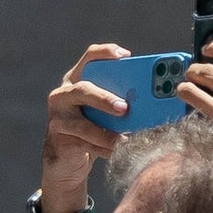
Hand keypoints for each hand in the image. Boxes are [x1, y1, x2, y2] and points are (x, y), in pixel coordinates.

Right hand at [40, 44, 129, 212]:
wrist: (67, 159)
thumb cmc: (92, 129)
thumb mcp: (102, 111)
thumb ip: (118, 100)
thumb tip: (154, 102)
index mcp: (76, 81)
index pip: (89, 58)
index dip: (105, 53)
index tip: (126, 56)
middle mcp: (63, 96)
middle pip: (83, 89)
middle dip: (104, 98)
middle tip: (125, 108)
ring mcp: (58, 118)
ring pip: (82, 124)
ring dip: (105, 132)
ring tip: (125, 139)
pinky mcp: (59, 140)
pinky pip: (84, 144)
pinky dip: (103, 148)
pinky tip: (118, 151)